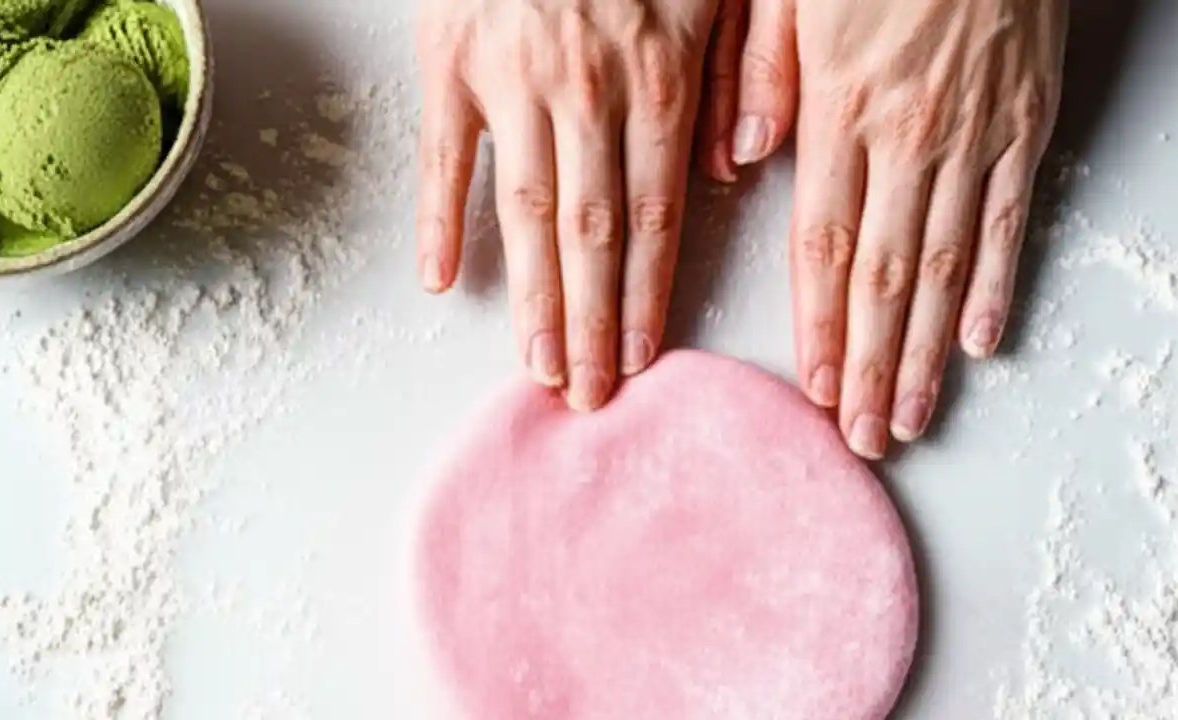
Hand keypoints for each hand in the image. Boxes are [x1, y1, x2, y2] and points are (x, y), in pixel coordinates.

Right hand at [416, 0, 723, 409]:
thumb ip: (740, 73)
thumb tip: (734, 171)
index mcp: (660, 78)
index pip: (656, 217)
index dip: (648, 297)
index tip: (643, 360)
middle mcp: (586, 91)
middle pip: (589, 233)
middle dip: (593, 322)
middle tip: (588, 394)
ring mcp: (510, 79)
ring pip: (522, 210)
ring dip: (533, 296)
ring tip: (538, 365)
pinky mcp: (447, 59)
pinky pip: (441, 154)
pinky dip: (437, 219)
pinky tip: (442, 281)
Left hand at [700, 0, 1066, 457]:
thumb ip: (758, 74)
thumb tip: (736, 158)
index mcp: (839, 111)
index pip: (822, 244)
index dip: (817, 326)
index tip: (813, 390)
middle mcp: (906, 138)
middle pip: (882, 276)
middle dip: (868, 364)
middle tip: (863, 435)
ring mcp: (972, 135)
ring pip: (944, 263)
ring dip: (924, 349)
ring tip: (911, 415)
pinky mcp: (1025, 123)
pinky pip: (1008, 218)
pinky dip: (996, 282)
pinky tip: (979, 341)